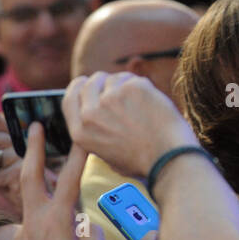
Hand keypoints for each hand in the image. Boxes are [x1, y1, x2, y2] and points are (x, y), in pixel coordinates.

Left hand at [9, 122, 108, 239]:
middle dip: (32, 149)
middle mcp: (33, 223)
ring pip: (32, 204)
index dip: (78, 154)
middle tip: (33, 126)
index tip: (83, 134)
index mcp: (55, 220)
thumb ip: (92, 232)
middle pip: (30, 176)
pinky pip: (33, 230)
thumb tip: (86, 224)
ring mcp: (22, 236)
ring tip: (53, 191)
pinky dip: (45, 227)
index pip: (69, 178)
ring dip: (42, 192)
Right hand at [62, 72, 197, 179]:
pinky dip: (142, 86)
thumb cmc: (142, 160)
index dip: (78, 87)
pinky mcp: (133, 88)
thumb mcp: (105, 153)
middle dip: (102, 81)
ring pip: (114, 78)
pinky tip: (151, 102)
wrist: (169, 158)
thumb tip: (97, 108)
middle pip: (89, 83)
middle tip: (118, 87)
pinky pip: (133, 78)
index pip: (69, 98)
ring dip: (125, 85)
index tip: (85, 82)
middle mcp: (91, 114)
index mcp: (81, 132)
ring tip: (140, 104)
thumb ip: (96, 130)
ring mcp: (111, 98)